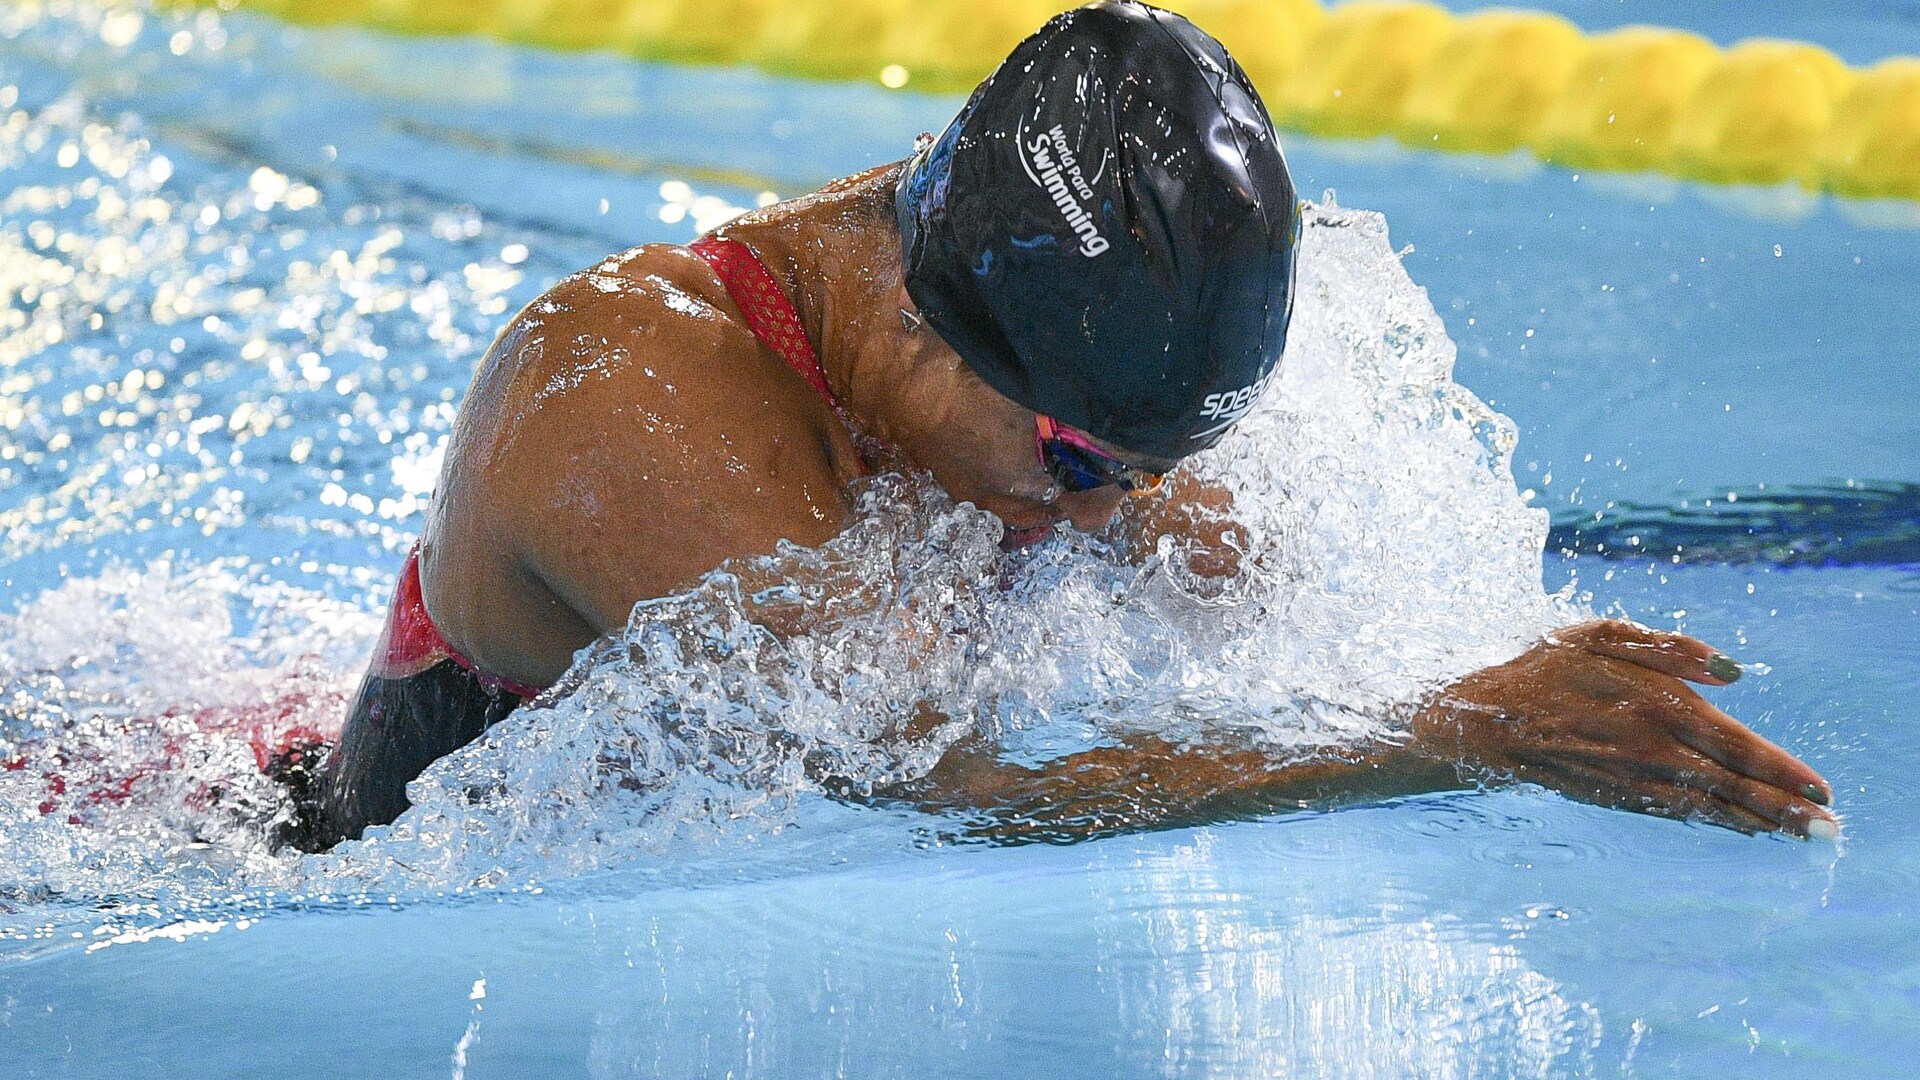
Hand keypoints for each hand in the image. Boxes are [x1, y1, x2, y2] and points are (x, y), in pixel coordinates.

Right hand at [1417, 620, 1835, 837]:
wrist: (1485, 723)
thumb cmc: (1544, 669)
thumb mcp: (1599, 635)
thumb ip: (1669, 648)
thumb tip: (1732, 673)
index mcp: (1653, 705)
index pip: (1734, 743)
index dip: (1780, 769)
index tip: (1819, 788)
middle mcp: (1650, 750)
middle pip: (1732, 785)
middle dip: (1784, 809)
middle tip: (1827, 828)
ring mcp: (1634, 780)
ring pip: (1710, 806)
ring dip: (1760, 822)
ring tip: (1800, 836)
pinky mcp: (1618, 798)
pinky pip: (1679, 814)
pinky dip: (1717, 823)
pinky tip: (1743, 827)